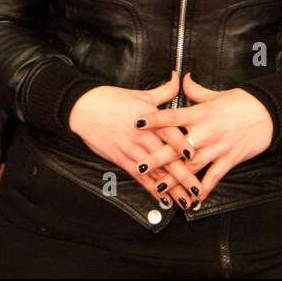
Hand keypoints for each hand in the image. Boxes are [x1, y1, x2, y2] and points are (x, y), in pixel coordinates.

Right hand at [68, 72, 197, 208]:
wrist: (84, 109)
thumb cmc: (112, 100)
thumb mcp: (141, 94)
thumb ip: (164, 91)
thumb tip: (178, 78)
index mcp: (150, 119)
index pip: (170, 133)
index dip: (182, 145)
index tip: (196, 157)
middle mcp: (143, 137)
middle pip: (166, 159)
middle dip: (184, 177)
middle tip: (197, 191)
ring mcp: (132, 150)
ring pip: (156, 172)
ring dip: (172, 189)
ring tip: (186, 201)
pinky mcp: (122, 159)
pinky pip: (140, 178)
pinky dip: (152, 189)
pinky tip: (163, 199)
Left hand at [133, 72, 273, 208]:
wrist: (269, 112)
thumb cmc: (242, 101)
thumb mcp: (217, 94)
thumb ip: (196, 90)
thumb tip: (181, 78)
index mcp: (201, 113)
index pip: (172, 117)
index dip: (154, 120)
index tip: (136, 123)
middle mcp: (206, 132)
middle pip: (177, 147)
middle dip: (157, 158)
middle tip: (139, 167)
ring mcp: (218, 147)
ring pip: (192, 166)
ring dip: (175, 179)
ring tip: (158, 188)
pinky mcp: (230, 159)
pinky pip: (214, 177)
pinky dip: (203, 189)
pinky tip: (193, 200)